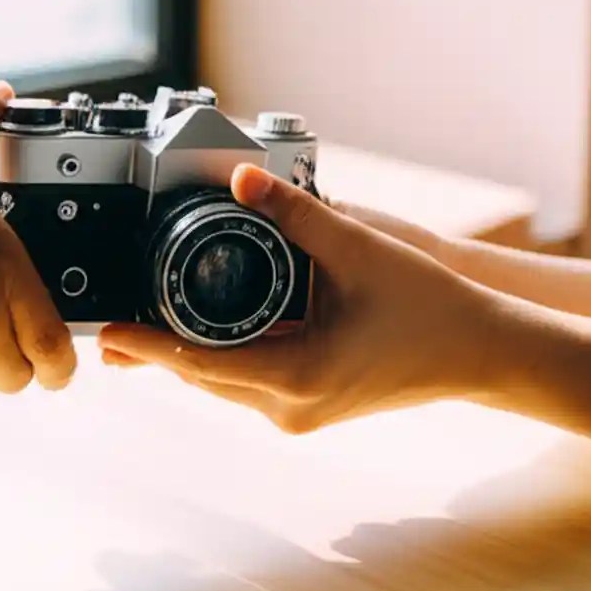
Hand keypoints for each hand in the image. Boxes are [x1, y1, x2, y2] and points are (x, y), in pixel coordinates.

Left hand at [96, 165, 501, 433]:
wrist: (482, 351)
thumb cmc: (430, 307)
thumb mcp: (358, 250)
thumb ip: (296, 212)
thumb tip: (243, 177)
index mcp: (298, 375)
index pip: (200, 362)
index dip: (148, 345)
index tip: (108, 334)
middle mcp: (292, 407)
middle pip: (204, 377)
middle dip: (158, 350)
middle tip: (111, 327)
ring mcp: (301, 413)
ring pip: (224, 384)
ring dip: (188, 356)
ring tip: (143, 328)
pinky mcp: (311, 406)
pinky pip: (249, 384)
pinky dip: (223, 358)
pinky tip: (205, 335)